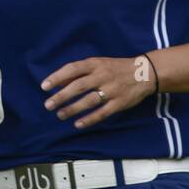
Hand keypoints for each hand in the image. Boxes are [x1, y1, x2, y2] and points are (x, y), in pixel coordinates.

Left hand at [39, 55, 157, 129]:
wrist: (144, 73)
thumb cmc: (115, 68)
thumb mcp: (98, 64)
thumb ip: (79, 72)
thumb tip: (58, 82)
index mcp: (96, 64)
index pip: (72, 69)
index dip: (57, 77)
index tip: (44, 86)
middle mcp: (102, 76)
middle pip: (78, 86)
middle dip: (61, 96)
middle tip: (48, 105)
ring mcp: (112, 90)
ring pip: (89, 101)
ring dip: (73, 109)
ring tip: (60, 115)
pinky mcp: (119, 103)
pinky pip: (102, 113)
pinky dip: (89, 119)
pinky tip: (77, 124)